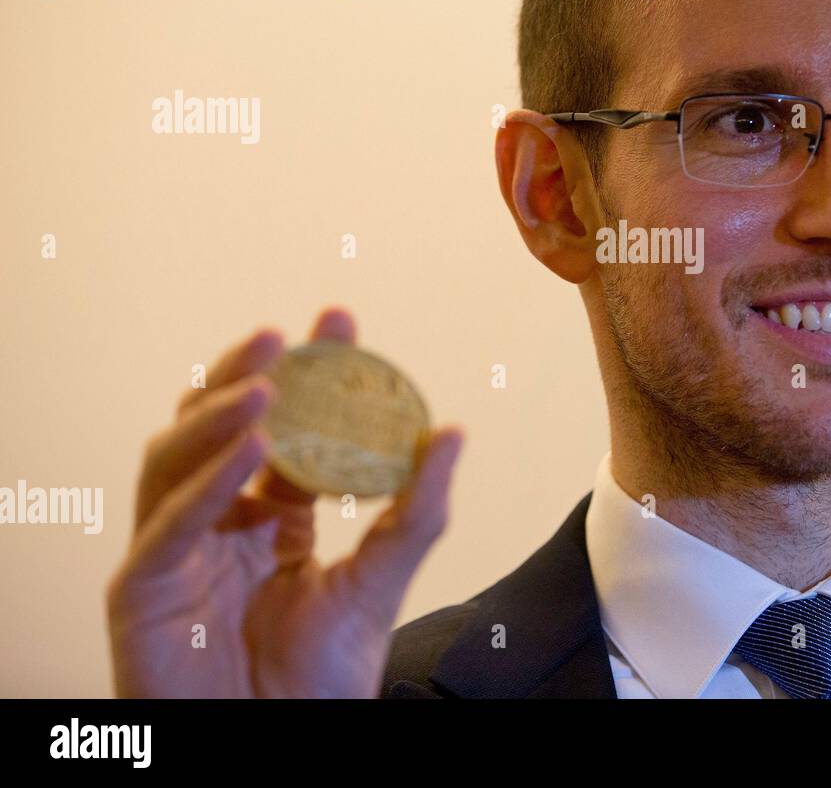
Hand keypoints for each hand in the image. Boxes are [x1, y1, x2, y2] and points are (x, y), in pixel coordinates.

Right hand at [106, 307, 460, 696]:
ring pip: (175, 460)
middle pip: (216, 428)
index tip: (338, 320)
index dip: (307, 373)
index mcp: (271, 516)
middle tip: (285, 335)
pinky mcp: (143, 589)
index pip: (284, 428)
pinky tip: (249, 449)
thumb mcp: (380, 583)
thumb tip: (452, 432)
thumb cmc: (320, 681)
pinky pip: (168, 525)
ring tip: (268, 384)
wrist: (282, 748)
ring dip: (217, 417)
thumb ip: (415, 511)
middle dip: (247, 373)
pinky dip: (207, 483)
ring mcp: (176, 550)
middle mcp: (218, 521)